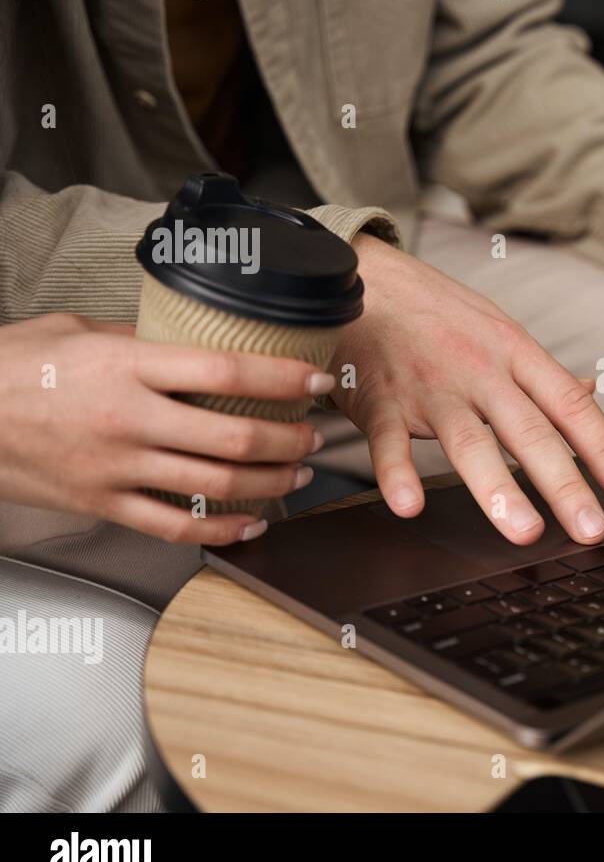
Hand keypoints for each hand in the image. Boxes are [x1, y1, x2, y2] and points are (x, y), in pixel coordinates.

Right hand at [0, 314, 328, 543]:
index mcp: (124, 366)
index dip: (282, 379)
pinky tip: (253, 523)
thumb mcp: (74, 330)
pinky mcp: (102, 505)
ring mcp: (116, 468)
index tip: (315, 380)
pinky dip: (223, 531)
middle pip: (232, 437)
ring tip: (297, 473)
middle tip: (315, 435)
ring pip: (214, 487)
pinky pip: (176, 528)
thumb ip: (140, 338)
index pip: (225, 372)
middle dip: (288, 439)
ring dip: (269, 483)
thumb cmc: (8, 368)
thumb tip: (192, 342)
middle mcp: (127, 419)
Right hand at [330, 235, 603, 545]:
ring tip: (523, 530)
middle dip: (564, 483)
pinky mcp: (383, 403)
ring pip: (469, 442)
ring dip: (497, 489)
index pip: (569, 404)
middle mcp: (480, 371)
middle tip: (590, 527)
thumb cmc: (438, 314)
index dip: (603, 447)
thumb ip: (541, 373)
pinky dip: (397, 473)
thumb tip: (589, 394)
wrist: (365, 281)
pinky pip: (389, 442)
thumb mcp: (500, 332)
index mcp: (515, 353)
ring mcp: (431, 388)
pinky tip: (410, 505)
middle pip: (529, 431)